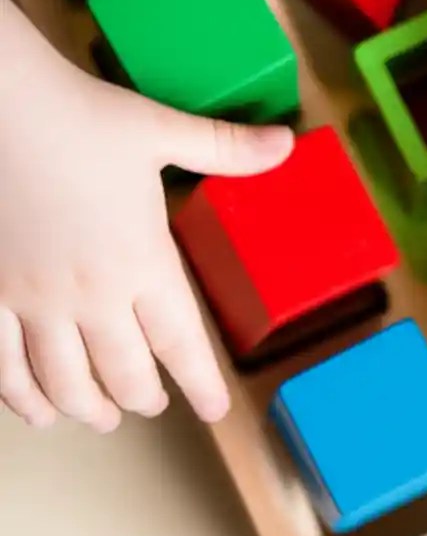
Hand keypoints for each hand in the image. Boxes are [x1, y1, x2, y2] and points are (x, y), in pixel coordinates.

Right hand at [0, 5, 292, 430]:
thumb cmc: (79, 116)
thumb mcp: (161, 132)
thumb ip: (226, 147)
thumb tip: (288, 141)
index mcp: (141, 261)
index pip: (180, 343)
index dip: (200, 384)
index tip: (214, 411)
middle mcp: (89, 293)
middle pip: (123, 374)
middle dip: (142, 398)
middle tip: (152, 404)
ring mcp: (31, 299)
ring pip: (62, 382)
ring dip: (85, 409)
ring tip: (99, 419)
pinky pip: (0, 365)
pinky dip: (19, 396)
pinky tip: (32, 409)